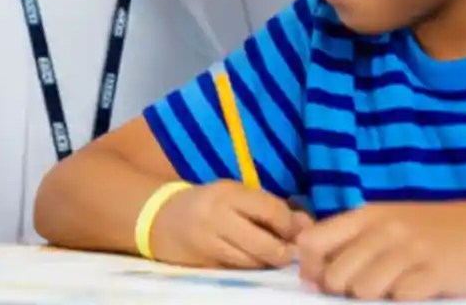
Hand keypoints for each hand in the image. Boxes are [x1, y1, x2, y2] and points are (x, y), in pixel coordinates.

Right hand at [149, 181, 304, 268]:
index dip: (292, 225)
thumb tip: (306, 224)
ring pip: (254, 263)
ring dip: (268, 262)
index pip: (272, 212)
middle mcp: (218, 218)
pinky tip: (253, 261)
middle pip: (267, 245)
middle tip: (290, 252)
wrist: (160, 219)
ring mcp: (210, 245)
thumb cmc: (207, 203)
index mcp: (228, 194)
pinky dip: (252, 268)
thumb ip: (268, 207)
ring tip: (272, 255)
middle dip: (285, 252)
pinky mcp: (206, 265)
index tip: (297, 230)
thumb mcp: (235, 194)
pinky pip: (239, 271)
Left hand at [296, 200, 465, 300]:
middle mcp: (385, 229)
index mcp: (367, 215)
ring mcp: (411, 250)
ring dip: (376, 298)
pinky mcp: (437, 273)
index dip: (311, 269)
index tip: (325, 280)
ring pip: (364, 290)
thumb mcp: (389, 224)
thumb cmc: (436, 232)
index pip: (312, 242)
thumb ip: (351, 243)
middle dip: (345, 292)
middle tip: (369, 289)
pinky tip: (422, 289)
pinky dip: (407, 300)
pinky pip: (402, 297)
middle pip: (335, 276)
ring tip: (398, 287)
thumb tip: (310, 275)